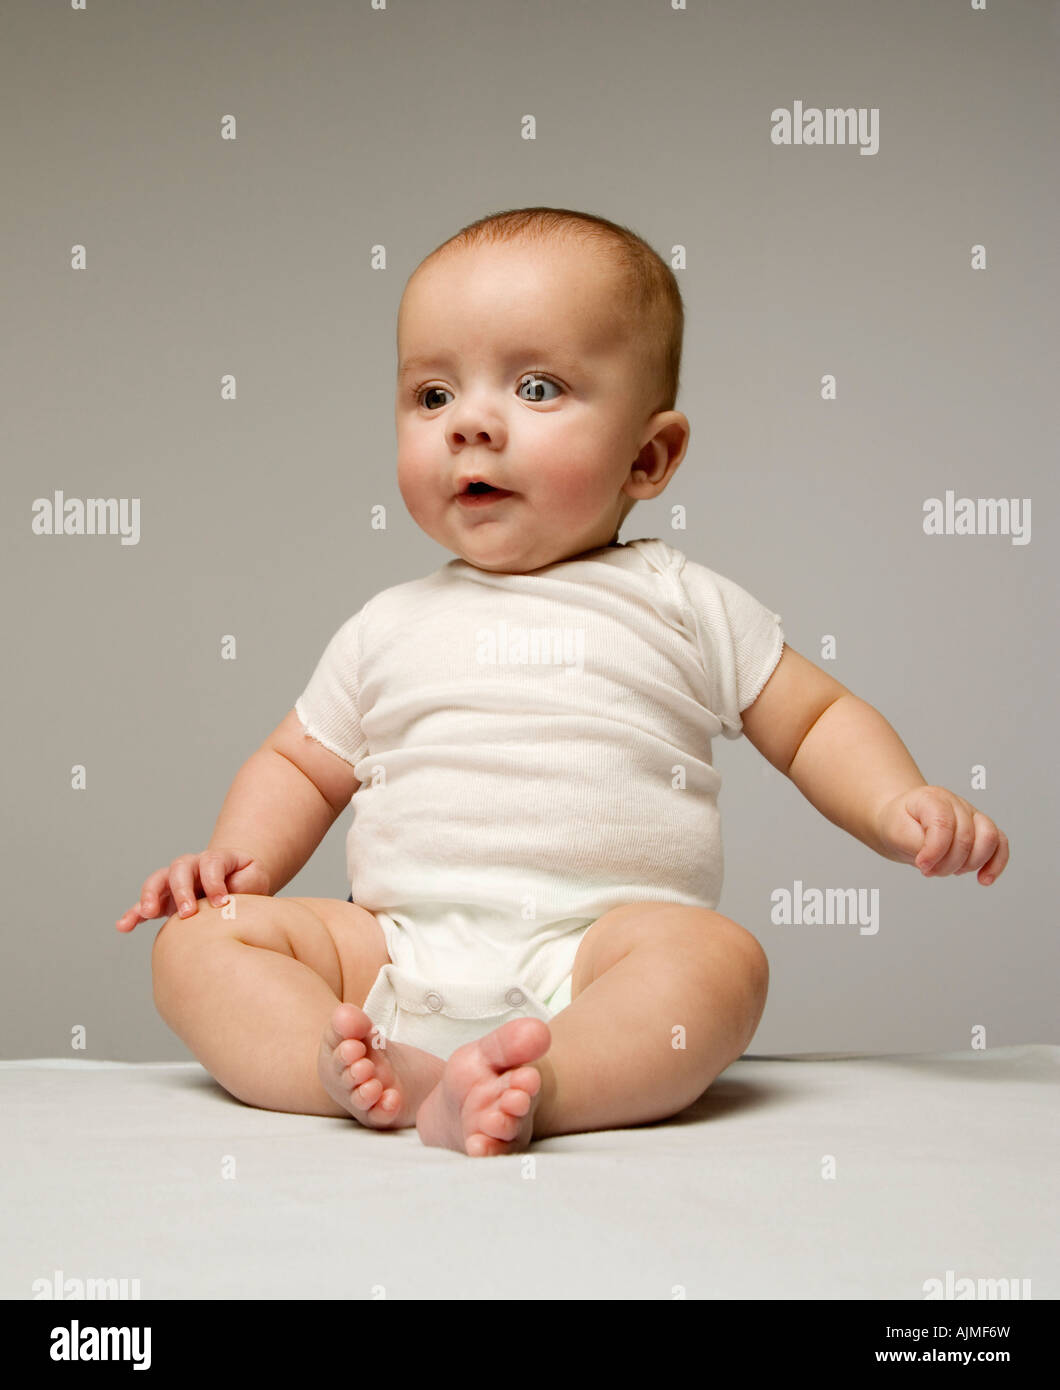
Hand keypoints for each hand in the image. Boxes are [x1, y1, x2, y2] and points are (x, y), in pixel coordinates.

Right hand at [115, 850, 270, 931]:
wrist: (238, 883)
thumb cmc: (247, 883)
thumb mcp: (254, 879)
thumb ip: (245, 883)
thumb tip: (229, 897)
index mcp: (216, 859)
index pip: (210, 863)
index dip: (214, 881)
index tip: (221, 903)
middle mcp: (192, 866)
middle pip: (180, 868)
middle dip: (181, 890)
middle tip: (187, 913)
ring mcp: (175, 881)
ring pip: (157, 880)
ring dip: (150, 895)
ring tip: (147, 913)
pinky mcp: (164, 900)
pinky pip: (145, 904)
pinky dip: (133, 914)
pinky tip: (124, 926)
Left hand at [875, 786, 1008, 884]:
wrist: (902, 821)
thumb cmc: (899, 825)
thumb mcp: (895, 832)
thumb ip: (916, 843)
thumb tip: (936, 858)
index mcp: (933, 798)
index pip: (944, 823)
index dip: (935, 850)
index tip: (922, 865)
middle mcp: (957, 803)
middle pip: (966, 837)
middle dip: (947, 863)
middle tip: (928, 870)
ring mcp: (973, 815)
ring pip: (989, 839)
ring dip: (970, 864)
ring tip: (949, 870)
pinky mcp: (982, 830)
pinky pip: (1000, 845)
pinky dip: (996, 864)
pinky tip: (984, 880)